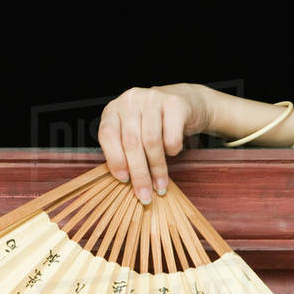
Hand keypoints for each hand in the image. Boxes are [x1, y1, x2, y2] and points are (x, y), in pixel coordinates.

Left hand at [97, 84, 211, 203]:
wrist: (186, 102)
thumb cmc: (154, 124)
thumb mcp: (133, 133)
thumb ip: (124, 151)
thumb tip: (125, 182)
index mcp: (114, 109)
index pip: (107, 135)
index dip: (114, 160)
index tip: (123, 180)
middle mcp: (130, 100)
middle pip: (131, 142)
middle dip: (139, 173)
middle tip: (144, 194)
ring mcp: (153, 98)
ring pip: (151, 141)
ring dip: (157, 168)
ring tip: (160, 185)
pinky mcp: (175, 103)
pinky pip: (171, 136)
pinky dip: (172, 151)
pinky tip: (172, 152)